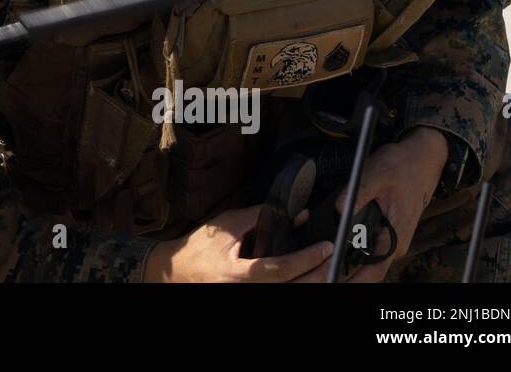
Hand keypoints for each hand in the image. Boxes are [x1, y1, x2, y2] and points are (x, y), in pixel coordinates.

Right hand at [144, 205, 333, 281]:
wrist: (176, 273)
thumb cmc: (199, 249)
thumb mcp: (228, 226)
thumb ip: (260, 217)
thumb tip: (294, 213)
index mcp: (240, 275)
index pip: (282, 270)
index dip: (307, 259)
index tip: (326, 247)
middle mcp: (248, 292)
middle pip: (295, 289)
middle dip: (319, 274)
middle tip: (334, 258)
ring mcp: (251, 297)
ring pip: (292, 293)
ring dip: (311, 281)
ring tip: (326, 267)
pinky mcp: (251, 297)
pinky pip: (281, 292)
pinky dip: (297, 283)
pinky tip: (307, 275)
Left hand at [302, 126, 446, 282]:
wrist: (421, 158)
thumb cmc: (402, 166)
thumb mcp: (376, 174)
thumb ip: (357, 192)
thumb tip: (340, 208)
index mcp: (396, 236)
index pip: (373, 272)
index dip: (350, 280)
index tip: (329, 278)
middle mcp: (395, 244)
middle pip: (366, 271)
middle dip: (342, 273)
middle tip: (318, 271)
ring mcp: (391, 239)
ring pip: (366, 262)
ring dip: (345, 264)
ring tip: (320, 262)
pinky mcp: (386, 232)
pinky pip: (367, 250)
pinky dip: (350, 251)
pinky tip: (333, 246)